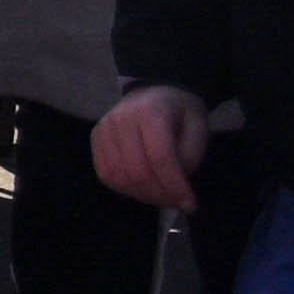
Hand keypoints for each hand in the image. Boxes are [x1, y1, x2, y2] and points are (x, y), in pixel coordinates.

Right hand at [91, 83, 215, 212]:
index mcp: (152, 112)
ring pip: (117, 175)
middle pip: (136, 170)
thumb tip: (175, 187)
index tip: (190, 203)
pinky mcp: (95, 139)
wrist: (154, 91)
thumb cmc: (179, 112)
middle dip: (158, 194)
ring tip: (160, 197)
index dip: (174, 185)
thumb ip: (190, 156)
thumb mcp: (198, 128)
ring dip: (141, 195)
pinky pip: (105, 174)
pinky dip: (124, 188)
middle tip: (175, 202)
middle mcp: (122, 119)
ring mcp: (104, 129)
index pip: (160, 157)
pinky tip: (142, 188)